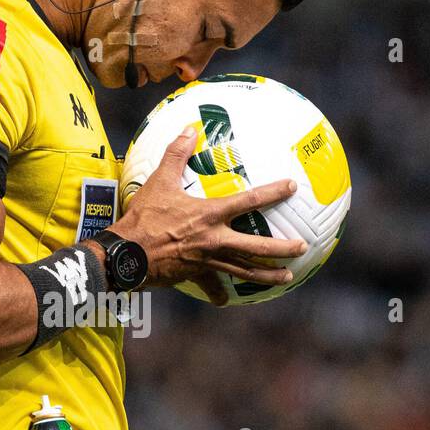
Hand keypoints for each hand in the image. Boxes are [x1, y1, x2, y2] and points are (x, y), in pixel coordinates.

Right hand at [114, 127, 306, 300]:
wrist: (127, 254)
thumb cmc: (143, 218)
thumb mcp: (159, 182)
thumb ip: (176, 154)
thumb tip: (189, 129)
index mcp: (210, 215)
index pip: (249, 201)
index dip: (273, 192)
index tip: (292, 187)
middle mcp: (215, 240)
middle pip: (258, 247)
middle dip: (283, 248)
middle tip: (303, 246)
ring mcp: (207, 260)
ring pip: (245, 271)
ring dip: (267, 275)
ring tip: (287, 276)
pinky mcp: (195, 276)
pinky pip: (212, 286)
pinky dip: (220, 293)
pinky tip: (226, 300)